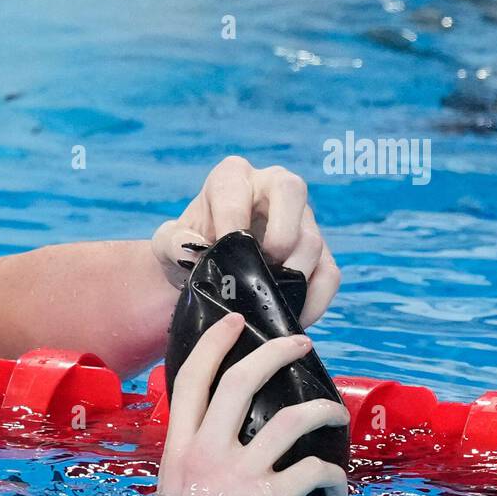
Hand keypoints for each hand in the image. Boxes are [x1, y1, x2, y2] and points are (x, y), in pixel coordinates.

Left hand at [151, 156, 339, 326]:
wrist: (203, 267)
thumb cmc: (186, 247)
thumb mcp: (167, 243)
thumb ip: (171, 242)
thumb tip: (194, 248)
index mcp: (232, 177)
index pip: (235, 190)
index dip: (229, 222)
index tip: (219, 253)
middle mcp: (273, 187)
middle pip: (292, 191)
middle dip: (279, 232)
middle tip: (263, 266)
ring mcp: (301, 218)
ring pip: (313, 238)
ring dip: (294, 274)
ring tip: (268, 300)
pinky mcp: (317, 252)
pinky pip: (330, 273)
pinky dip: (315, 299)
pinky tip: (292, 318)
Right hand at [156, 311, 350, 495]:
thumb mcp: (173, 487)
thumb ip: (192, 455)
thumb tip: (218, 429)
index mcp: (179, 446)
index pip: (191, 379)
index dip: (214, 344)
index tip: (236, 321)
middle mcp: (205, 452)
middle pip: (241, 382)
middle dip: (275, 353)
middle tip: (301, 344)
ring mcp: (237, 475)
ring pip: (291, 419)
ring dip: (323, 410)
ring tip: (336, 414)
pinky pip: (314, 472)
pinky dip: (334, 477)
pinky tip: (339, 488)